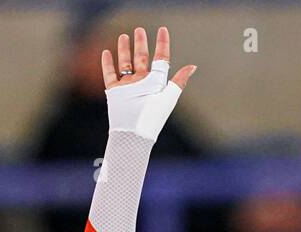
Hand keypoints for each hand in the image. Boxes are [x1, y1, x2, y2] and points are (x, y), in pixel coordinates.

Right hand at [101, 26, 196, 142]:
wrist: (133, 132)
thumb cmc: (152, 117)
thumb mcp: (168, 97)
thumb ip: (179, 81)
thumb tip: (193, 66)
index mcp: (156, 83)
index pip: (160, 60)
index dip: (162, 44)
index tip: (163, 30)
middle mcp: (142, 83)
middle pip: (142, 58)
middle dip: (141, 44)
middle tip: (139, 29)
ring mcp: (128, 86)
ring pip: (125, 63)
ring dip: (125, 50)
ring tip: (124, 36)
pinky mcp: (115, 91)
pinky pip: (110, 74)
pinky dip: (107, 63)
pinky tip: (107, 52)